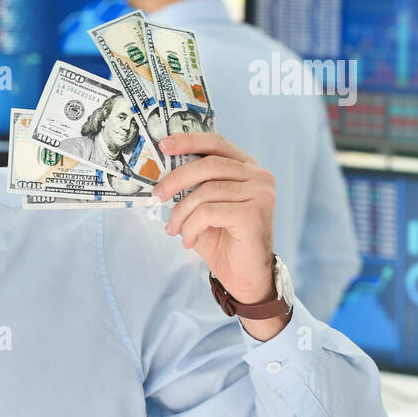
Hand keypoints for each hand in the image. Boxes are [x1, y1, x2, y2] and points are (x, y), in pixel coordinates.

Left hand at [151, 131, 277, 305]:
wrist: (242, 276)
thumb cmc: (222, 239)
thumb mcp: (202, 207)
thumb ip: (192, 186)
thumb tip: (160, 172)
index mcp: (246, 168)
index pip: (216, 143)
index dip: (189, 140)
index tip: (163, 145)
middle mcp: (259, 176)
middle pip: (208, 165)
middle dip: (176, 179)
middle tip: (157, 195)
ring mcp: (260, 194)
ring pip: (206, 192)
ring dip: (181, 213)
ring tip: (174, 229)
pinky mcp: (255, 214)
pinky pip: (209, 212)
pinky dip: (191, 227)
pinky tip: (189, 240)